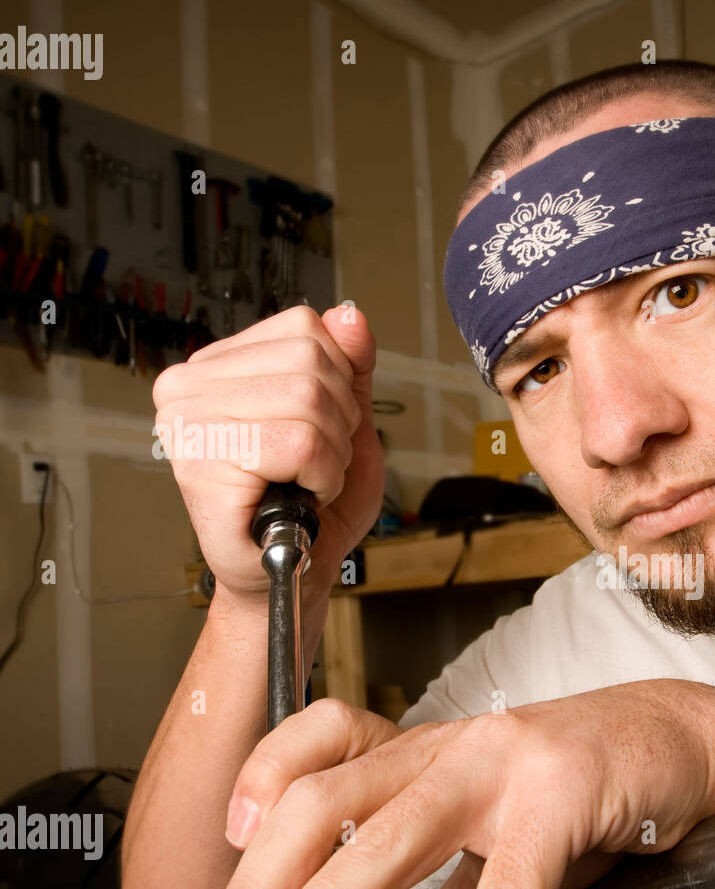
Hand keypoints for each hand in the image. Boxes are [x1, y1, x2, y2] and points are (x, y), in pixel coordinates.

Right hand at [151, 304, 385, 612]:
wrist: (289, 572)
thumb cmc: (310, 505)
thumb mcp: (346, 421)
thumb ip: (349, 366)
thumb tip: (351, 316)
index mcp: (216, 366)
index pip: (306, 328)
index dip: (338, 381)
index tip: (318, 427)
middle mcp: (188, 386)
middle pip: (312, 360)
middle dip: (339, 421)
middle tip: (313, 464)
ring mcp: (189, 421)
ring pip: (310, 401)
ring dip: (331, 453)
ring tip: (304, 481)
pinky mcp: (202, 462)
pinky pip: (301, 444)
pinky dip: (321, 476)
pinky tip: (299, 496)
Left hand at [199, 682, 714, 888]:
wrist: (691, 740)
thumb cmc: (597, 781)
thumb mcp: (505, 837)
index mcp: (430, 750)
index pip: (310, 769)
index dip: (253, 834)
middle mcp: (453, 745)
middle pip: (322, 806)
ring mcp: (504, 764)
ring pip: (387, 839)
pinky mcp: (561, 799)